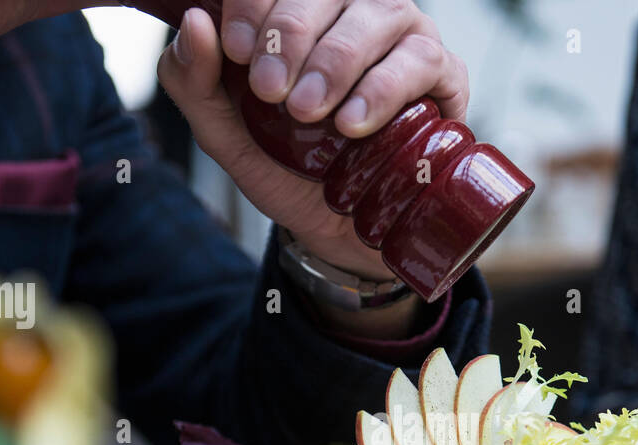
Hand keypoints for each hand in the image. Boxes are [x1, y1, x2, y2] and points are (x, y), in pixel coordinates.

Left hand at [156, 2, 468, 286]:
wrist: (338, 229)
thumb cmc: (285, 167)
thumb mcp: (225, 132)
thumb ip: (194, 81)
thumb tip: (194, 23)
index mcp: (303, 10)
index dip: (257, 5)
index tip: (239, 52)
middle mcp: (354, 10)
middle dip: (293, 34)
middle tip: (272, 90)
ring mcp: (403, 38)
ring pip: (379, 17)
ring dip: (338, 61)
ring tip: (308, 111)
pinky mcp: (443, 76)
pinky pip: (422, 63)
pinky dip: (385, 90)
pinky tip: (353, 124)